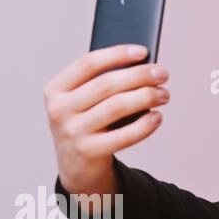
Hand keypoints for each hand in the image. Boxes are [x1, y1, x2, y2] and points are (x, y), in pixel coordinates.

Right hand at [43, 44, 168, 194]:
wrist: (74, 166)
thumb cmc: (84, 123)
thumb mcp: (80, 101)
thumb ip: (100, 83)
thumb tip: (142, 66)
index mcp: (55, 90)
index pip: (88, 64)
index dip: (117, 54)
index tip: (143, 52)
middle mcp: (59, 110)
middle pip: (106, 85)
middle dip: (140, 76)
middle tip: (162, 74)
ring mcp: (73, 132)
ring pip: (117, 106)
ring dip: (146, 97)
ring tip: (164, 94)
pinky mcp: (89, 152)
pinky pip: (124, 136)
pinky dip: (145, 125)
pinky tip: (157, 117)